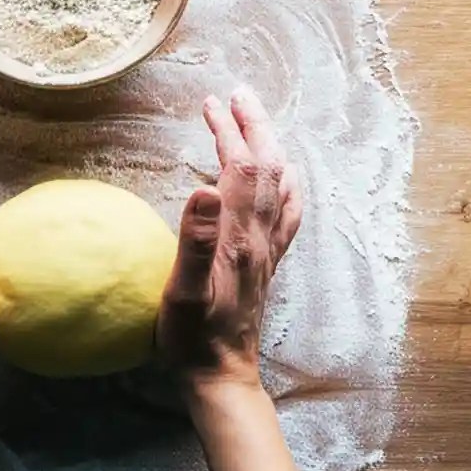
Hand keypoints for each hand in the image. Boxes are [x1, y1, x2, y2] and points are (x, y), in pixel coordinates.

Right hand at [157, 89, 302, 391]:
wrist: (222, 376)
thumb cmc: (193, 338)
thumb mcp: (183, 291)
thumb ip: (194, 240)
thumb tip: (202, 186)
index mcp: (237, 237)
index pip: (239, 168)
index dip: (227, 131)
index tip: (211, 103)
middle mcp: (260, 238)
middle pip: (267, 168)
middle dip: (254, 126)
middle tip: (237, 94)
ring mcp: (268, 251)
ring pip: (280, 185)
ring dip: (269, 146)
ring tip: (255, 121)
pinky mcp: (268, 264)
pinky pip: (287, 213)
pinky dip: (286, 184)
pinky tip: (284, 179)